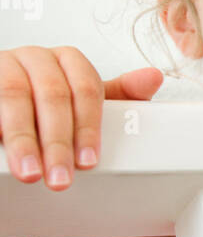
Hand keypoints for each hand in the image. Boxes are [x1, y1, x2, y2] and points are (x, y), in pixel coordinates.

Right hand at [0, 46, 163, 191]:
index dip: (88, 127)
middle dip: (58, 142)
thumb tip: (153, 77)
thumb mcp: (83, 104)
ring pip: (14, 97)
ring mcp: (3, 66)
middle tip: (61, 179)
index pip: (85, 88)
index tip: (88, 162)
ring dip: (23, 139)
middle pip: (52, 94)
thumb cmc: (47, 107)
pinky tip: (0, 149)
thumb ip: (118, 96)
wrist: (4, 107)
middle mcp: (34, 57)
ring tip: (30, 173)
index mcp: (65, 59)